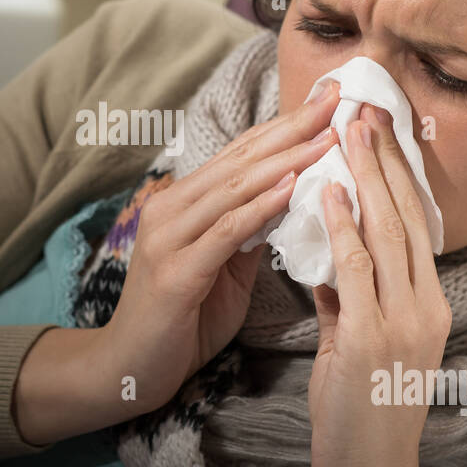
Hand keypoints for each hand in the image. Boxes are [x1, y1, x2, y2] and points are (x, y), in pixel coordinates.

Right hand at [95, 80, 342, 410]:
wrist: (131, 367)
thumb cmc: (181, 319)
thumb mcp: (224, 268)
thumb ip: (249, 231)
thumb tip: (291, 199)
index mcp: (182, 203)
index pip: (240, 154)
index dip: (284, 126)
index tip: (328, 101)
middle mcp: (170, 209)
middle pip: (241, 160)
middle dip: (292, 128)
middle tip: (335, 99)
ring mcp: (168, 237)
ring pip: (235, 188)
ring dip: (286, 160)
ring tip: (327, 137)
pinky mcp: (174, 270)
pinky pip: (225, 231)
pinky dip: (260, 206)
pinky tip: (290, 186)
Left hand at [308, 104, 452, 466]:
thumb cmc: (361, 410)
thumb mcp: (355, 345)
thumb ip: (345, 301)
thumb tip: (325, 263)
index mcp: (428, 305)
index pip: (415, 226)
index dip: (396, 176)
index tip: (379, 132)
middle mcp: (425, 306)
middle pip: (405, 217)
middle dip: (383, 160)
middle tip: (364, 110)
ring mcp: (402, 321)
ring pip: (386, 232)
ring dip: (364, 177)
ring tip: (347, 130)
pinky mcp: (370, 338)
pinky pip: (355, 270)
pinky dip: (340, 227)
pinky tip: (326, 192)